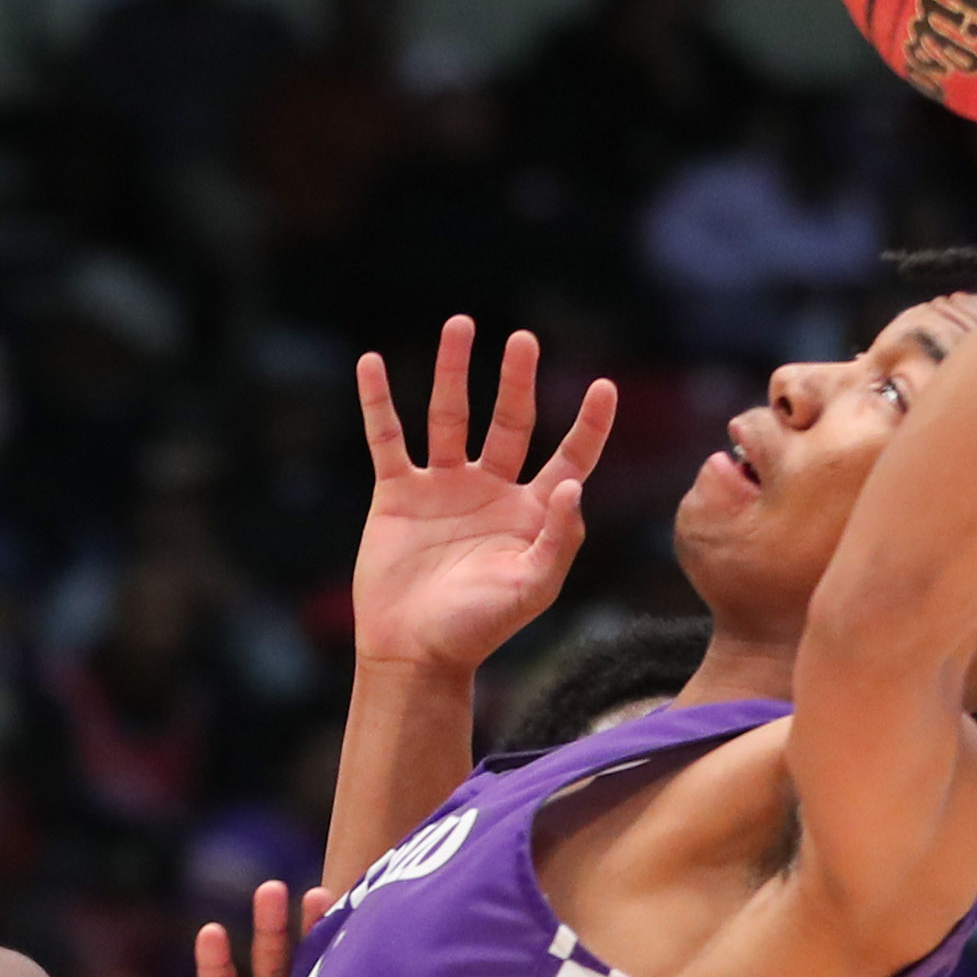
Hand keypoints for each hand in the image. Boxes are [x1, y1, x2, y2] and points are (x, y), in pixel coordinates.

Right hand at [349, 316, 612, 675]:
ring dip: (453, 371)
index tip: (604, 387)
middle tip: (524, 339)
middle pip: (509, 421)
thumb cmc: (478, 629)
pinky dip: (379, 402)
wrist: (413, 652)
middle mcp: (490, 490)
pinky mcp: (398, 494)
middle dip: (516, 380)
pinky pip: (388, 439)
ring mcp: (443, 488)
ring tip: (460, 324)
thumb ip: (559, 539)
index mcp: (530, 512)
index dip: (589, 424)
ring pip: (449, 416)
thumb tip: (573, 486)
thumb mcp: (531, 589)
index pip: (569, 456)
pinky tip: (372, 363)